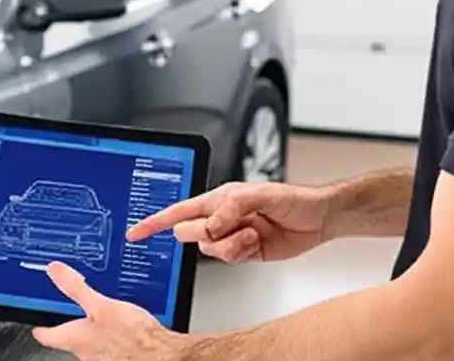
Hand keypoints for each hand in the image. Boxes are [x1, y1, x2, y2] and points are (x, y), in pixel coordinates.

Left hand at [32, 261, 188, 360]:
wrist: (163, 356)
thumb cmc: (134, 336)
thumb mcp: (101, 305)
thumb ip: (76, 288)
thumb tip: (54, 271)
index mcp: (76, 338)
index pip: (46, 336)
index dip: (40, 327)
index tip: (36, 325)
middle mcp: (86, 354)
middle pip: (70, 341)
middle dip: (72, 327)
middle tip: (73, 313)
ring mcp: (103, 359)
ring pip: (91, 345)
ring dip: (95, 333)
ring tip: (103, 319)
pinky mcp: (120, 359)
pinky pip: (109, 349)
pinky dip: (112, 338)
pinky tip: (123, 331)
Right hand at [126, 181, 333, 263]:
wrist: (318, 220)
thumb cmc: (293, 199)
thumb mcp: (262, 194)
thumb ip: (232, 206)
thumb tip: (211, 223)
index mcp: (217, 199)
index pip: (178, 211)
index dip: (154, 222)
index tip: (136, 232)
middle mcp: (220, 217)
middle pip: (191, 233)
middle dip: (208, 233)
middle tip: (232, 227)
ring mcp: (231, 236)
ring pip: (210, 250)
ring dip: (232, 245)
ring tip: (253, 233)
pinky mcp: (243, 252)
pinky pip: (228, 260)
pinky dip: (241, 253)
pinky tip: (256, 243)